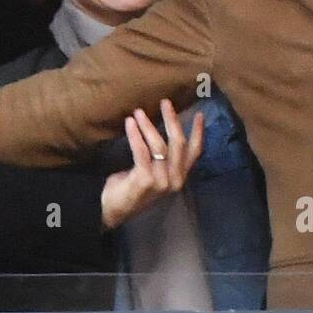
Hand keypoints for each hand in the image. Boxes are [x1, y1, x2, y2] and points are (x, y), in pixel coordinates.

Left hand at [100, 99, 203, 230]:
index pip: (195, 152)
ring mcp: (161, 181)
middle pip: (179, 144)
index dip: (199, 133)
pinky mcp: (145, 180)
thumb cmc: (131, 188)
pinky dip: (136, 135)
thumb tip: (160, 127)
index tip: (200, 114)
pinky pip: (141, 151)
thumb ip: (161, 157)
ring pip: (160, 146)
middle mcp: (175, 180)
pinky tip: (130, 123)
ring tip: (138, 112)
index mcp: (179, 177)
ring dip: (148, 126)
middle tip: (165, 102)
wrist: (112, 210)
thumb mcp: (152, 171)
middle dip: (173, 120)